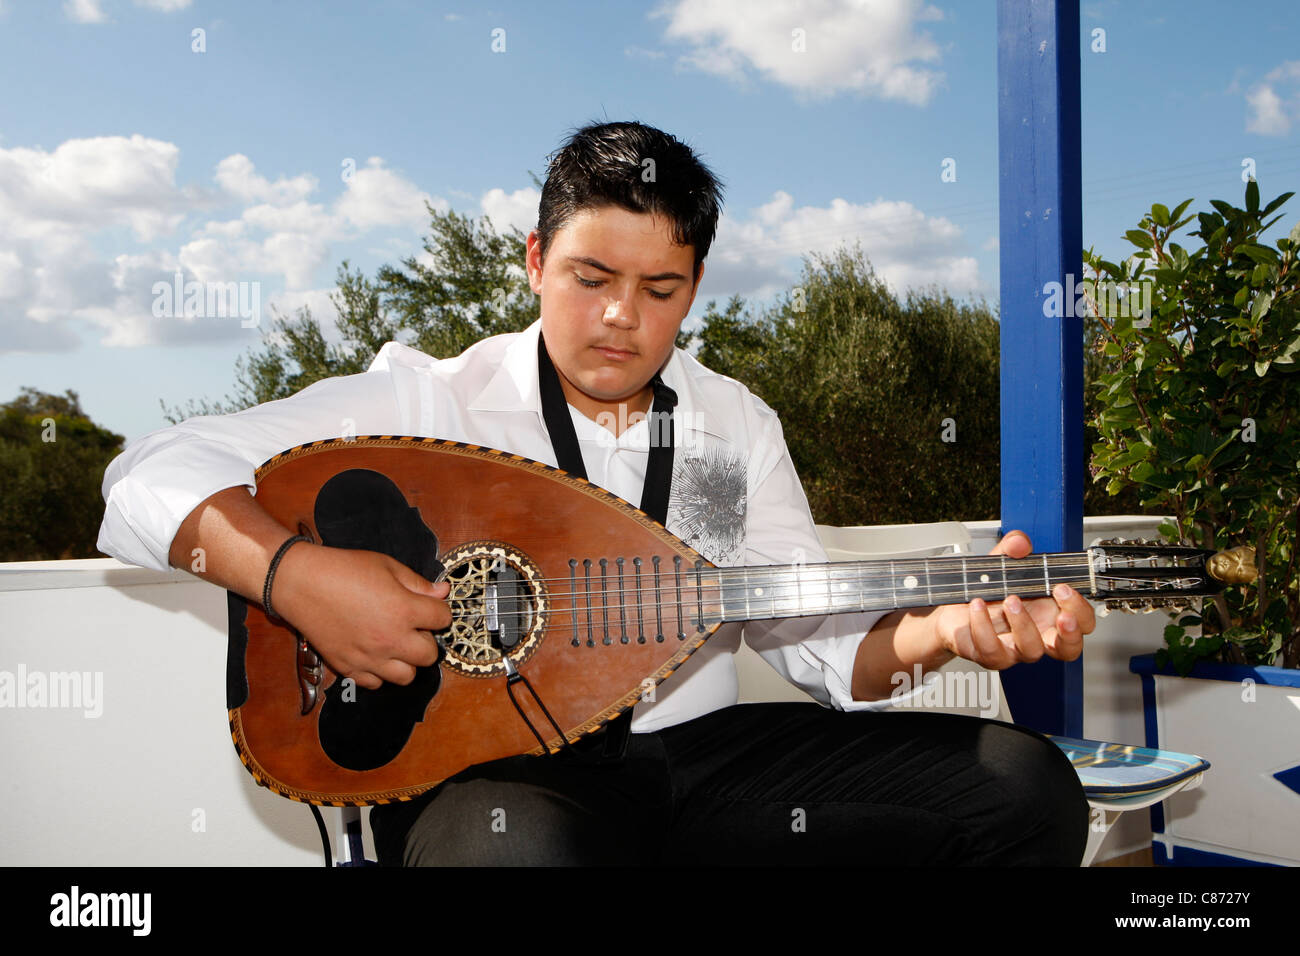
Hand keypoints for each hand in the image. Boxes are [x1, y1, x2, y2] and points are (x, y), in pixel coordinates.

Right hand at [272, 543, 450, 689]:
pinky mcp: (348, 668)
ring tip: (395, 644)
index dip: (439, 611)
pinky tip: (374, 654)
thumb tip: (443, 592)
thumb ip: (418, 584)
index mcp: (404, 610)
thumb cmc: (343, 570)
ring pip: (407, 677)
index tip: (430, 608)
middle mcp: (390, 639)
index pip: (443, 619)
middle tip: (414, 628)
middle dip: (427, 640)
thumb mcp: (387, 566)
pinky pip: (376, 684)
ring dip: (407, 661)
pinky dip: (379, 673)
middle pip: (430, 655)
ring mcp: (369, 658)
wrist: (301, 583)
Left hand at [932, 530, 1094, 670]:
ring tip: (1010, 600)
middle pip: (1069, 649)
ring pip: (1031, 650)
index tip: (1064, 588)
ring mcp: (1015, 649)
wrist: (954, 609)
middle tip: (1061, 612)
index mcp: (1050, 614)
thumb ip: (1012, 548)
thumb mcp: (1001, 564)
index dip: (1080, 610)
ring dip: (1023, 624)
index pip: (1082, 622)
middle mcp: (1038, 635)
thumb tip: (1019, 542)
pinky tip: (977, 606)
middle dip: (1070, 632)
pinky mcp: (989, 654)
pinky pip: (991, 649)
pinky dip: (983, 626)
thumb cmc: (987, 591)